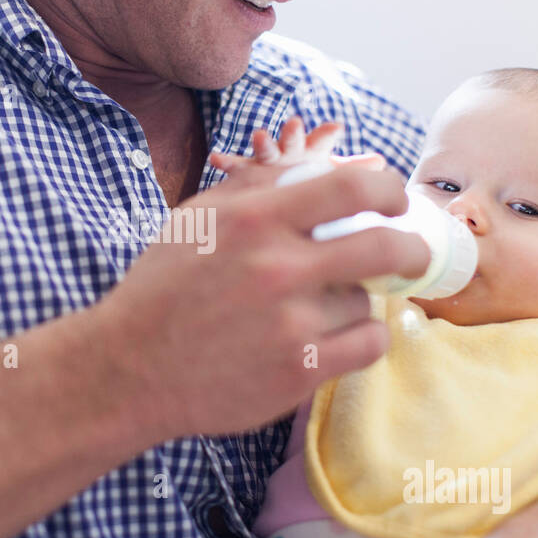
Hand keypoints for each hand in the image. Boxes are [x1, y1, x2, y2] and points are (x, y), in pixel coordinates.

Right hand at [92, 155, 429, 440]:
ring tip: (321, 309)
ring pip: (366, 302)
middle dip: (409, 247)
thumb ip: (257, 188)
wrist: (129, 369)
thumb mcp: (197, 219)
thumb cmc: (161, 289)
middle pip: (383, 246)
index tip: (394, 199)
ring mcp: (291, 324)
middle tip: (408, 251)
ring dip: (355, 302)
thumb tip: (319, 165)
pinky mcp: (299, 372)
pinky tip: (341, 336)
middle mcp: (277, 268)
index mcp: (253, 220)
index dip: (387, 189)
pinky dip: (362, 338)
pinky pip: (367, 345)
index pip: (350, 187)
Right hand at [208, 117, 386, 191]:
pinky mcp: (244, 174)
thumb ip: (352, 170)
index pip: (320, 142)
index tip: (335, 128)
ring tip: (260, 136)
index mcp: (310, 154)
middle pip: (293, 143)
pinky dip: (227, 161)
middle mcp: (289, 153)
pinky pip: (235, 166)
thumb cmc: (305, 183)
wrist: (271, 198)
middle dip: (294, 135)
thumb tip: (382, 163)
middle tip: (295, 125)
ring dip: (264, 143)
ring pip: (265, 152)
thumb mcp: (326, 175)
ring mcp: (266, 162)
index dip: (327, 134)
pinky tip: (217, 158)